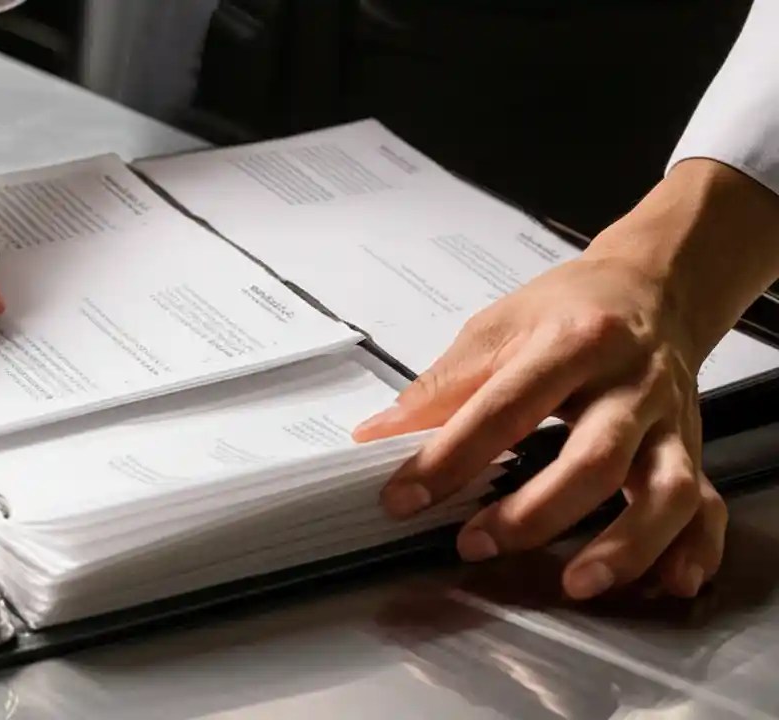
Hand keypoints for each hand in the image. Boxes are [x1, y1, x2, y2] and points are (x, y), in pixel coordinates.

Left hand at [355, 158, 778, 600]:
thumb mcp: (495, 329)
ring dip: (623, 546)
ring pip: (663, 492)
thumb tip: (377, 436)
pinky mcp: (692, 450)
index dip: (451, 459)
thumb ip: (439, 389)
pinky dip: (695, 550)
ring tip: (576, 582)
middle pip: (593, 458)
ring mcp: (669, 422)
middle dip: (533, 513)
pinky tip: (669, 584)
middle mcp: (630, 384)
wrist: (650, 287)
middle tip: (475, 544)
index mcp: (573, 342)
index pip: (505, 408)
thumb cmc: (567, 309)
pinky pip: (707, 508)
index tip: (404, 498)